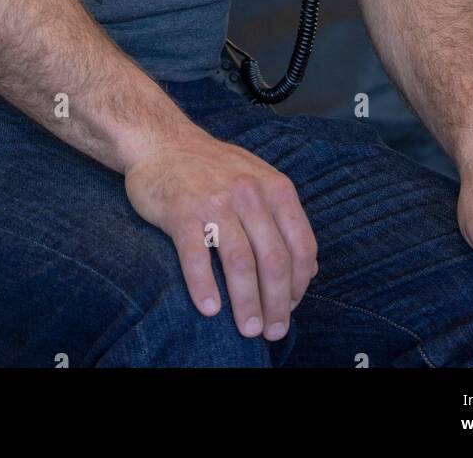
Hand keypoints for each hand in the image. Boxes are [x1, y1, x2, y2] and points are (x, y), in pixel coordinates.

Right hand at [124, 128, 317, 341]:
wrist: (163, 142)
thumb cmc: (213, 168)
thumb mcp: (258, 180)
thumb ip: (283, 218)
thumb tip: (309, 270)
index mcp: (274, 188)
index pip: (301, 245)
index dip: (299, 283)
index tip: (291, 307)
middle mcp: (249, 193)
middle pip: (273, 259)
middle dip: (277, 303)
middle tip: (272, 330)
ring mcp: (214, 202)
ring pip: (239, 262)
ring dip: (246, 303)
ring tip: (248, 329)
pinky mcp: (181, 211)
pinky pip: (197, 256)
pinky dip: (204, 287)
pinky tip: (210, 309)